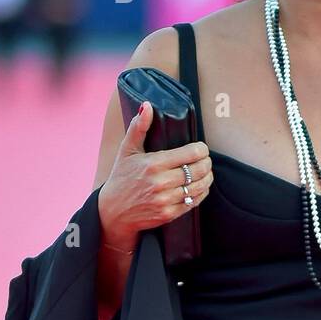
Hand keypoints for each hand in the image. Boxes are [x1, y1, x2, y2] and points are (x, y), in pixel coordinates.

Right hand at [98, 101, 212, 246]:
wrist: (112, 212)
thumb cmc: (121, 177)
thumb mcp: (127, 150)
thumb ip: (139, 127)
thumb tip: (146, 106)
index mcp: (153, 164)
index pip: (191, 153)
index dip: (202, 149)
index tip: (201, 148)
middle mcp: (161, 182)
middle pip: (199, 169)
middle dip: (207, 162)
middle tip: (206, 159)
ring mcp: (165, 199)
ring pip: (199, 186)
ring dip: (208, 177)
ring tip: (207, 172)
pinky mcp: (168, 214)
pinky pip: (194, 202)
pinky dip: (201, 193)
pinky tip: (201, 187)